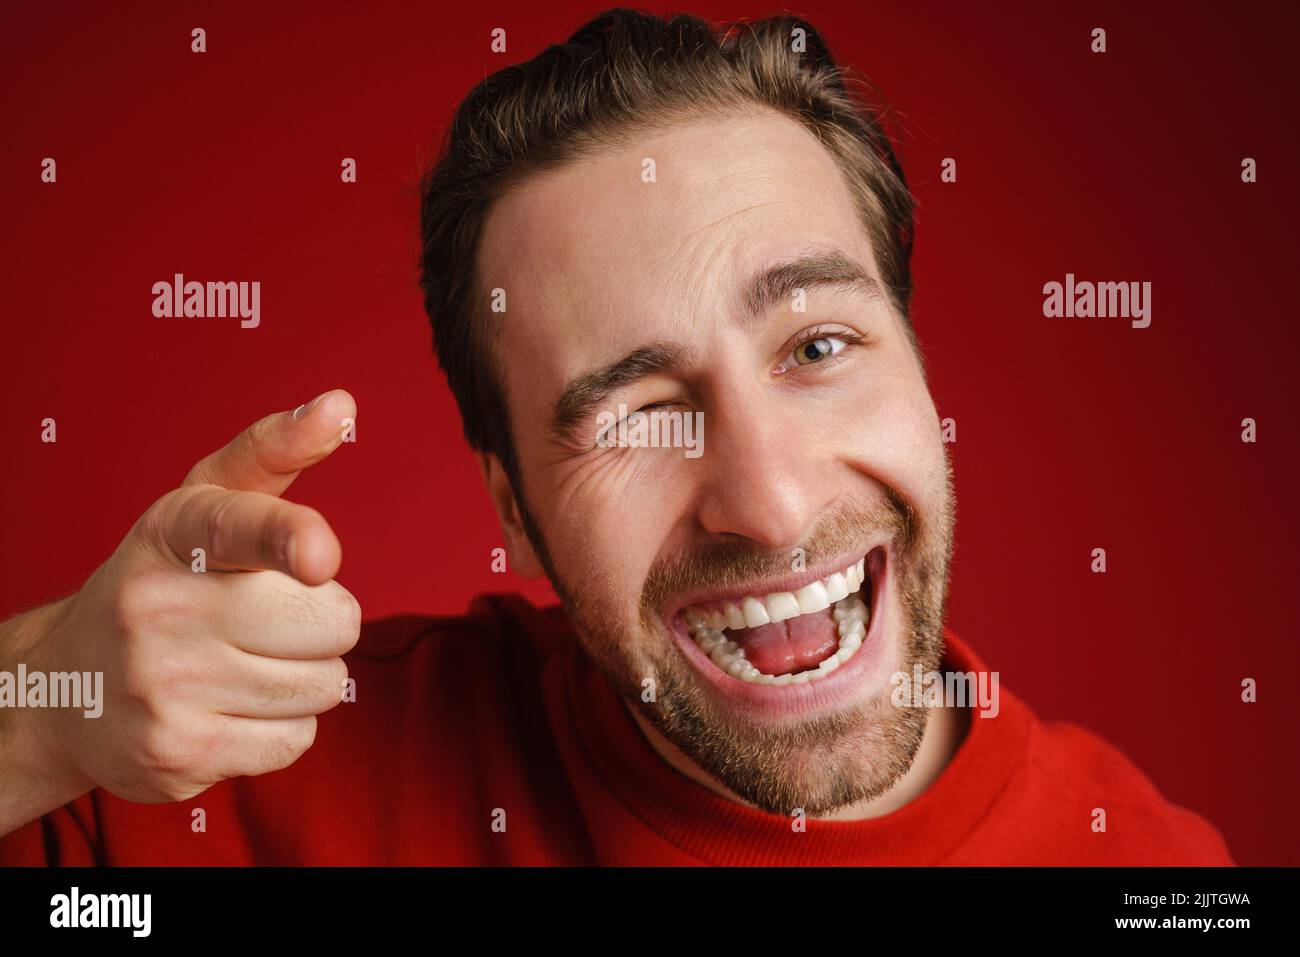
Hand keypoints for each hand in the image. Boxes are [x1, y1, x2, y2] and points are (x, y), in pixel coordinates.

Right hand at [22, 389, 360, 807]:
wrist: (67, 687)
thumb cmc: (167, 580)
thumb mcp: (205, 506)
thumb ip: (275, 451)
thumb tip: (343, 403)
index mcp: (176, 532)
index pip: (240, 528)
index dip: (287, 539)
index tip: (317, 554)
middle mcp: (160, 607)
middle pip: (331, 623)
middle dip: (323, 622)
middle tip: (269, 620)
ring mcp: (163, 687)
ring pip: (323, 686)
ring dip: (305, 677)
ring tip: (244, 664)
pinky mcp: (177, 755)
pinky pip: (297, 740)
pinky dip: (282, 728)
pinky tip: (232, 708)